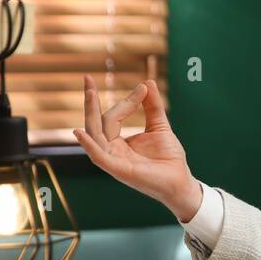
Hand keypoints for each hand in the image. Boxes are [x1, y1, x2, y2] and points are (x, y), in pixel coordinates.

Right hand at [73, 74, 202, 221]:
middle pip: (96, 123)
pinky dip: (89, 145)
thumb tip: (148, 82)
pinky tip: (80, 132)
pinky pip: (98, 157)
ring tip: (89, 92)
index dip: (126, 101)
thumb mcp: (159, 126)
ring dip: (91, 113)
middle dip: (90, 102)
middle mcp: (111, 151)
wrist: (181, 181)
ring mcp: (113, 161)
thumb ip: (152, 106)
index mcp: (117, 143)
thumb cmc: (169, 158)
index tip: (143, 88)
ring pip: (95, 134)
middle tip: (87, 78)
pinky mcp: (119, 170)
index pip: (112, 117)